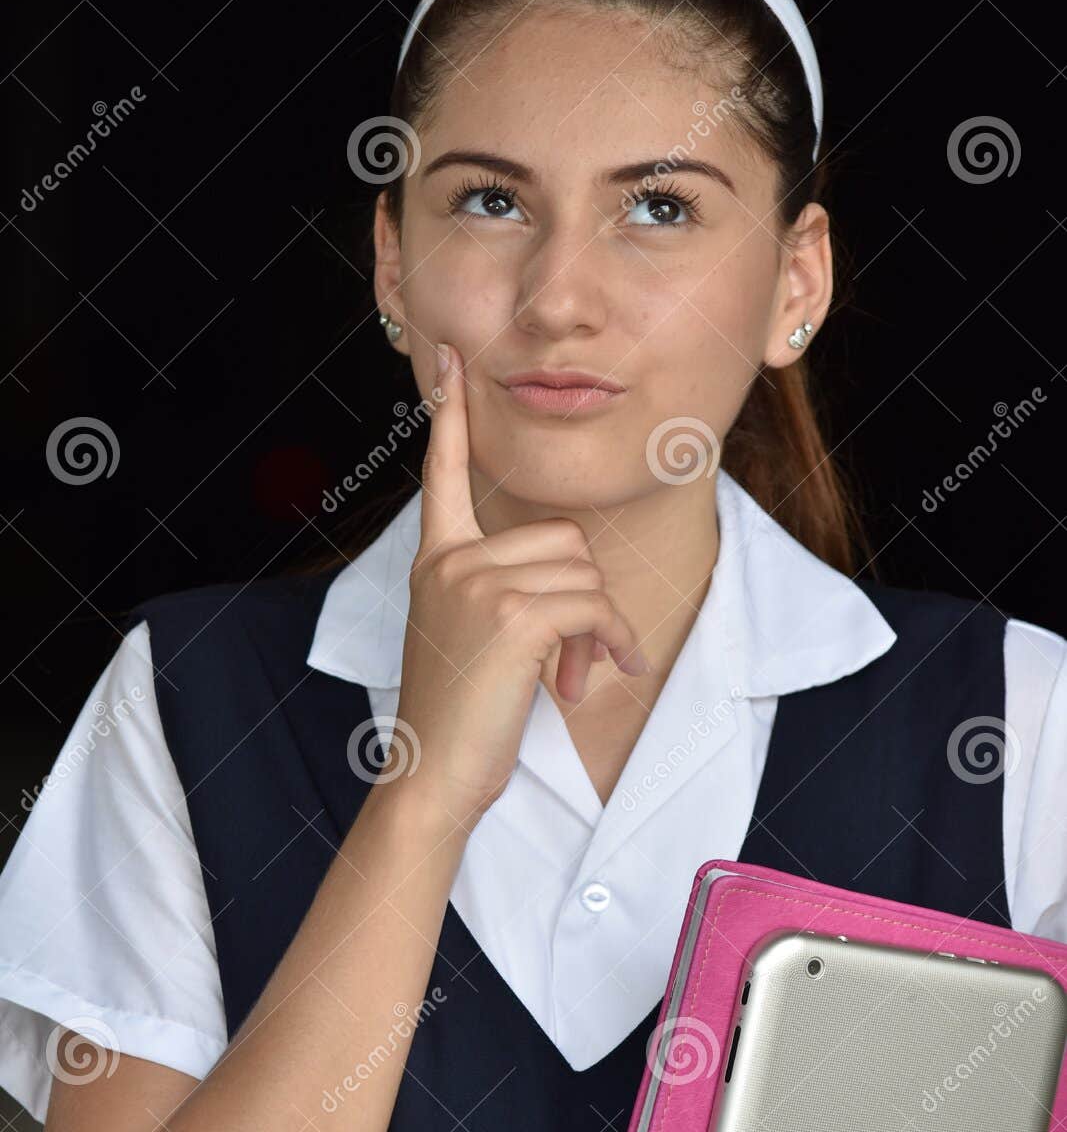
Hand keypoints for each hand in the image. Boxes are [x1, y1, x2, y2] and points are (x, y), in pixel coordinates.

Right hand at [391, 343, 648, 826]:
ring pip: (585, 575)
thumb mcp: (471, 635)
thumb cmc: (461, 714)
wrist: (434, 775)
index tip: (449, 356)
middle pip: (563, 537)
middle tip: (572, 660)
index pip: (444, 472)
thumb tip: (577, 586)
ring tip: (572, 679)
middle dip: (584, 600)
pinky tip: (590, 680)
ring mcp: (478, 584)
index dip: (450, 414)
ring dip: (598, 632)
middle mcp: (451, 560)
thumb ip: (503, 589)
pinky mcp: (512, 616)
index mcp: (436, 559)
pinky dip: (608, 644)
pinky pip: (592, 607)